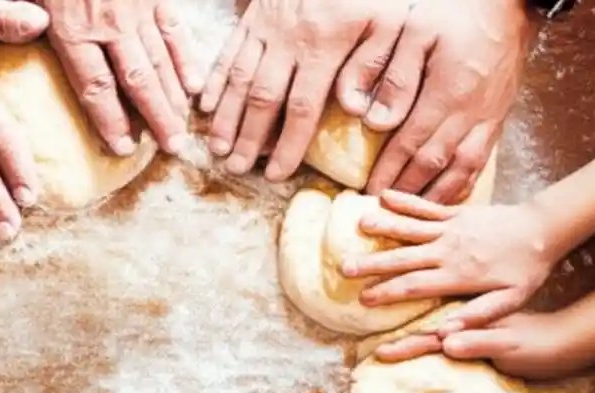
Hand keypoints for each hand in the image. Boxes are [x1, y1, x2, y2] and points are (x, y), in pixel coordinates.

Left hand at [41, 0, 200, 155]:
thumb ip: (15, 14)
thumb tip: (31, 33)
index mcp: (71, 26)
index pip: (96, 86)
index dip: (111, 122)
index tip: (124, 149)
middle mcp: (110, 23)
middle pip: (138, 82)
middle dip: (157, 119)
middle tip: (171, 149)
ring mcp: (137, 8)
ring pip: (160, 61)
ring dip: (173, 99)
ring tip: (181, 129)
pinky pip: (175, 30)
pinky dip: (187, 59)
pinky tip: (194, 86)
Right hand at [201, 1, 409, 179]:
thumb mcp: (390, 21)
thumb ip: (377, 67)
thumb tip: (360, 114)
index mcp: (325, 44)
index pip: (303, 106)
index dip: (287, 144)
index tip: (276, 174)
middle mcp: (288, 38)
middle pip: (263, 98)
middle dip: (248, 138)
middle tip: (236, 168)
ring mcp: (265, 26)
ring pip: (239, 77)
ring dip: (226, 115)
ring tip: (217, 147)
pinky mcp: (252, 14)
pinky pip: (228, 50)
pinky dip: (215, 79)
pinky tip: (205, 104)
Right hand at [344, 193, 557, 332]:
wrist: (543, 229)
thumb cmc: (526, 270)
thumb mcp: (509, 301)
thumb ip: (478, 316)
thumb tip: (446, 335)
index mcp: (458, 275)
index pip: (416, 285)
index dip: (388, 291)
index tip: (364, 298)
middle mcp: (449, 250)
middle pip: (404, 257)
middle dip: (373, 263)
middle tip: (345, 269)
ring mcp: (450, 228)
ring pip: (410, 228)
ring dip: (384, 226)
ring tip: (357, 225)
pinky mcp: (456, 212)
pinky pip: (426, 207)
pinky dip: (405, 201)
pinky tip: (383, 196)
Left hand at [364, 0, 530, 201]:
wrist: (509, 4)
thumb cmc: (457, 12)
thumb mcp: (417, 30)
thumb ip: (395, 75)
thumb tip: (376, 120)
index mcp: (449, 92)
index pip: (411, 143)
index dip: (388, 172)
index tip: (367, 192)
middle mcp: (471, 113)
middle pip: (434, 165)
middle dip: (405, 192)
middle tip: (382, 212)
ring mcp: (489, 119)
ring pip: (461, 171)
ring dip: (434, 196)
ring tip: (411, 216)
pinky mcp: (498, 120)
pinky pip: (481, 163)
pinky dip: (462, 186)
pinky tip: (446, 197)